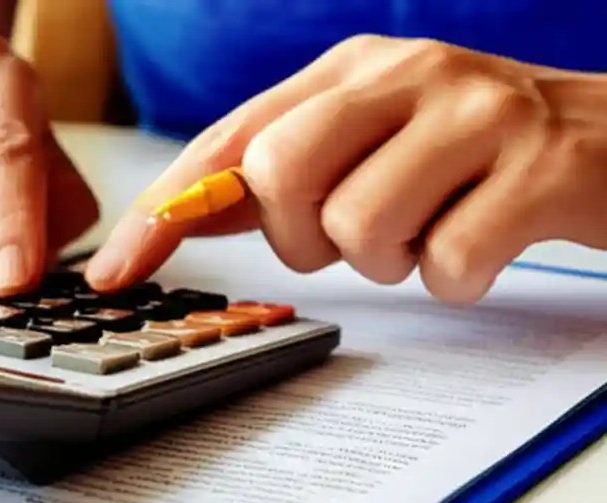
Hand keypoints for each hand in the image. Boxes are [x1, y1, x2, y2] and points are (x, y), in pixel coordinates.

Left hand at [86, 34, 606, 303]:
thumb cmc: (477, 153)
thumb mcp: (372, 142)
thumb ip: (279, 174)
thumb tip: (179, 213)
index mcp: (351, 69)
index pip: (228, 141)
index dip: (164, 211)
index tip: (115, 270)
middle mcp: (408, 73)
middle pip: (279, 174)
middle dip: (301, 238)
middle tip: (354, 237)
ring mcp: (478, 113)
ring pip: (359, 226)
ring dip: (388, 260)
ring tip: (433, 228)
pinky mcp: (541, 167)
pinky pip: (447, 262)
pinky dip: (454, 278)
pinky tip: (483, 243)